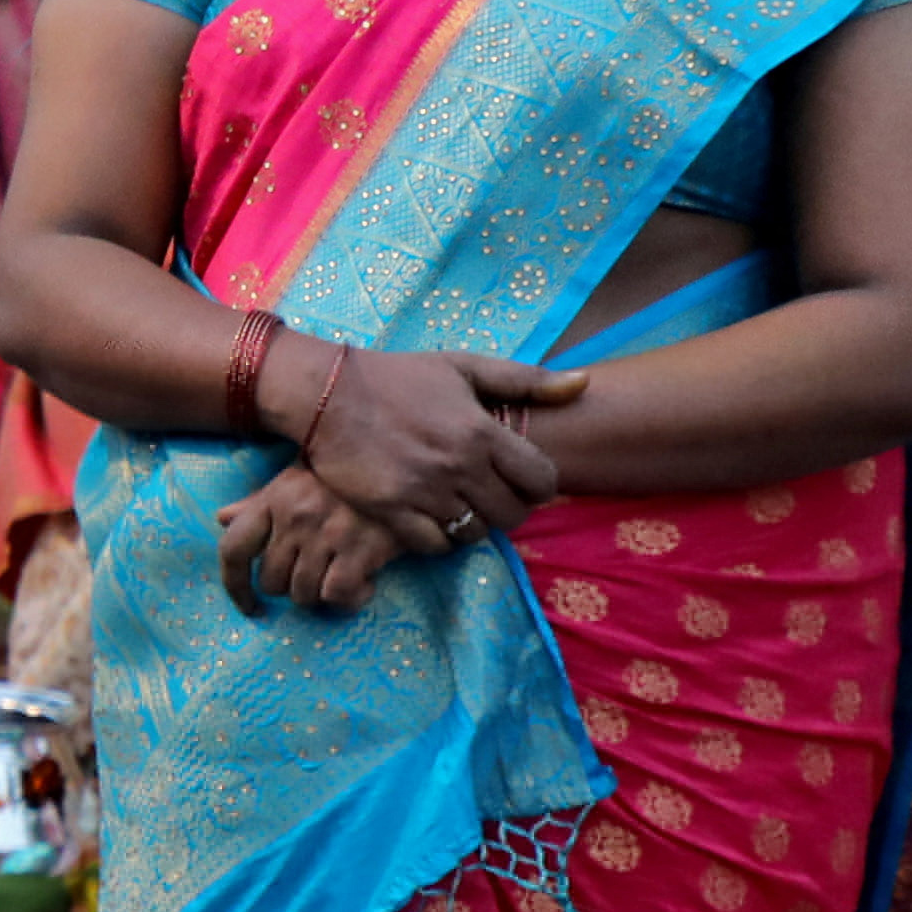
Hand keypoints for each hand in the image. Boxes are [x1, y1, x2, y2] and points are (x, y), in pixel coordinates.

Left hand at [216, 465, 409, 615]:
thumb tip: (222, 519)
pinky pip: (337, 596)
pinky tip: (363, 584)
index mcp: (275, 498)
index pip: (233, 548)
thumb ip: (259, 503)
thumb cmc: (346, 481)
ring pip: (303, 594)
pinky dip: (349, 599)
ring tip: (338, 576)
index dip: (234, 584)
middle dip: (291, 588)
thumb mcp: (297, 480)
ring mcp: (328, 532)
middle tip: (316, 576)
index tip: (248, 605)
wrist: (409, 470)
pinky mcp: (361, 548)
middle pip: (272, 581)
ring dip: (320, 596)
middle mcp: (296, 515)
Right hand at [286, 340, 583, 548]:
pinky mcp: (390, 510)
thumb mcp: (464, 367)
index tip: (521, 482)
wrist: (327, 394)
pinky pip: (433, 544)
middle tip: (489, 498)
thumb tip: (584, 385)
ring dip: (472, 525)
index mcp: (482, 431)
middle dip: (507, 510)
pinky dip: (438, 538)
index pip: (541, 481)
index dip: (539, 487)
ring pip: (474, 533)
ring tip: (459, 508)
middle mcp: (459, 465)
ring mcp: (424, 491)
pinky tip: (430, 519)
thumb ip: (527, 380)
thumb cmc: (399, 377)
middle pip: (511, 515)